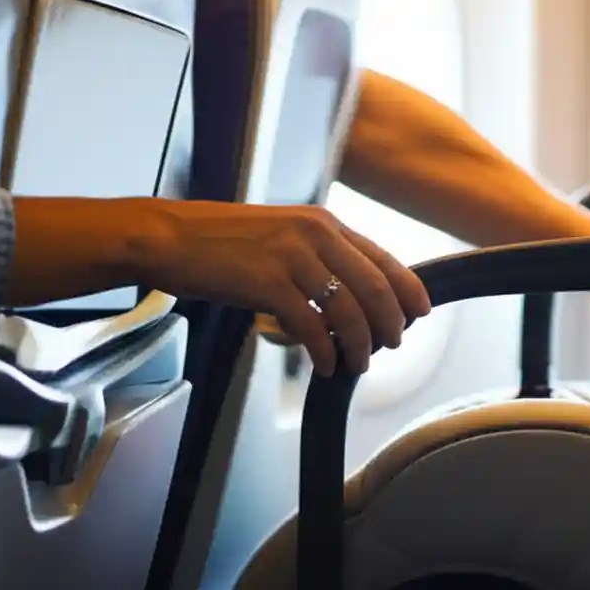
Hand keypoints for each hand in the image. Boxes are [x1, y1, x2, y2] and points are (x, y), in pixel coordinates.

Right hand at [136, 200, 430, 376]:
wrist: (169, 237)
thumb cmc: (220, 241)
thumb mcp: (280, 235)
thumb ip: (316, 256)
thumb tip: (347, 293)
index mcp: (322, 222)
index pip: (383, 257)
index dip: (408, 289)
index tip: (420, 313)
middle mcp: (314, 235)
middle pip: (375, 288)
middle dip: (390, 323)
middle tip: (392, 345)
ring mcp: (292, 258)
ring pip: (349, 312)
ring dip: (360, 346)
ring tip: (358, 365)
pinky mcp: (268, 285)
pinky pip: (313, 328)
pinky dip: (326, 353)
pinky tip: (327, 367)